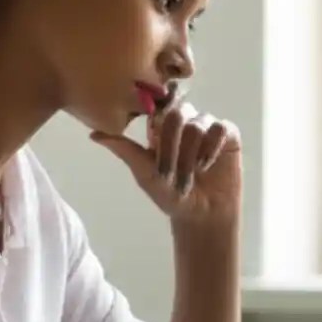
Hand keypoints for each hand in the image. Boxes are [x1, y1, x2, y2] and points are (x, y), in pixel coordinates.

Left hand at [92, 100, 241, 226]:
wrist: (201, 215)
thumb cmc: (171, 195)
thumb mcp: (144, 173)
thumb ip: (124, 149)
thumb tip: (93, 134)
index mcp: (162, 128)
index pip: (158, 106)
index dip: (156, 115)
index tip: (152, 135)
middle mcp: (185, 123)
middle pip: (177, 112)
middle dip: (171, 143)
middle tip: (167, 171)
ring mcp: (207, 127)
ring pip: (198, 122)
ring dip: (190, 152)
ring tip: (189, 176)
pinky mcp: (228, 135)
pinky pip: (220, 128)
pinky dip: (211, 147)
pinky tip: (205, 166)